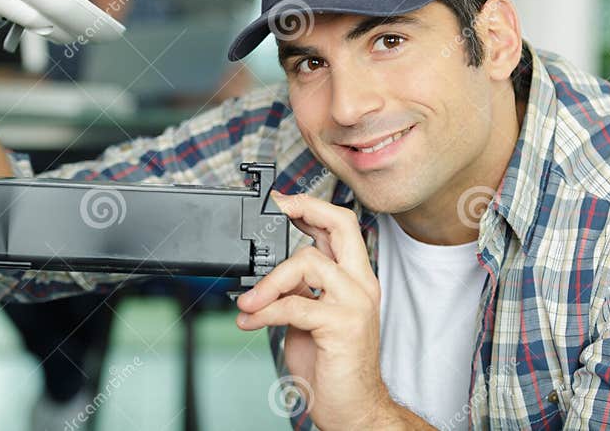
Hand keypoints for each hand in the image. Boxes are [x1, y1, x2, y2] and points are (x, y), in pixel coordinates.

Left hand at [235, 193, 396, 429]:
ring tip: (248, 302)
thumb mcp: (310, 317)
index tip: (281, 201)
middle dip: (303, 209)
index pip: (340, 225)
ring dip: (268, 280)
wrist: (353, 409)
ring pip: (308, 261)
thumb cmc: (332, 365)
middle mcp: (360, 285)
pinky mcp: (342, 325)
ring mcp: (354, 303)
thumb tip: (269, 272)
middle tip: (273, 213)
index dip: (310, 205)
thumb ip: (298, 289)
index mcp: (354, 278)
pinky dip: (264, 311)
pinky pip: (294, 305)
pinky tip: (250, 321)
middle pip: (340, 224)